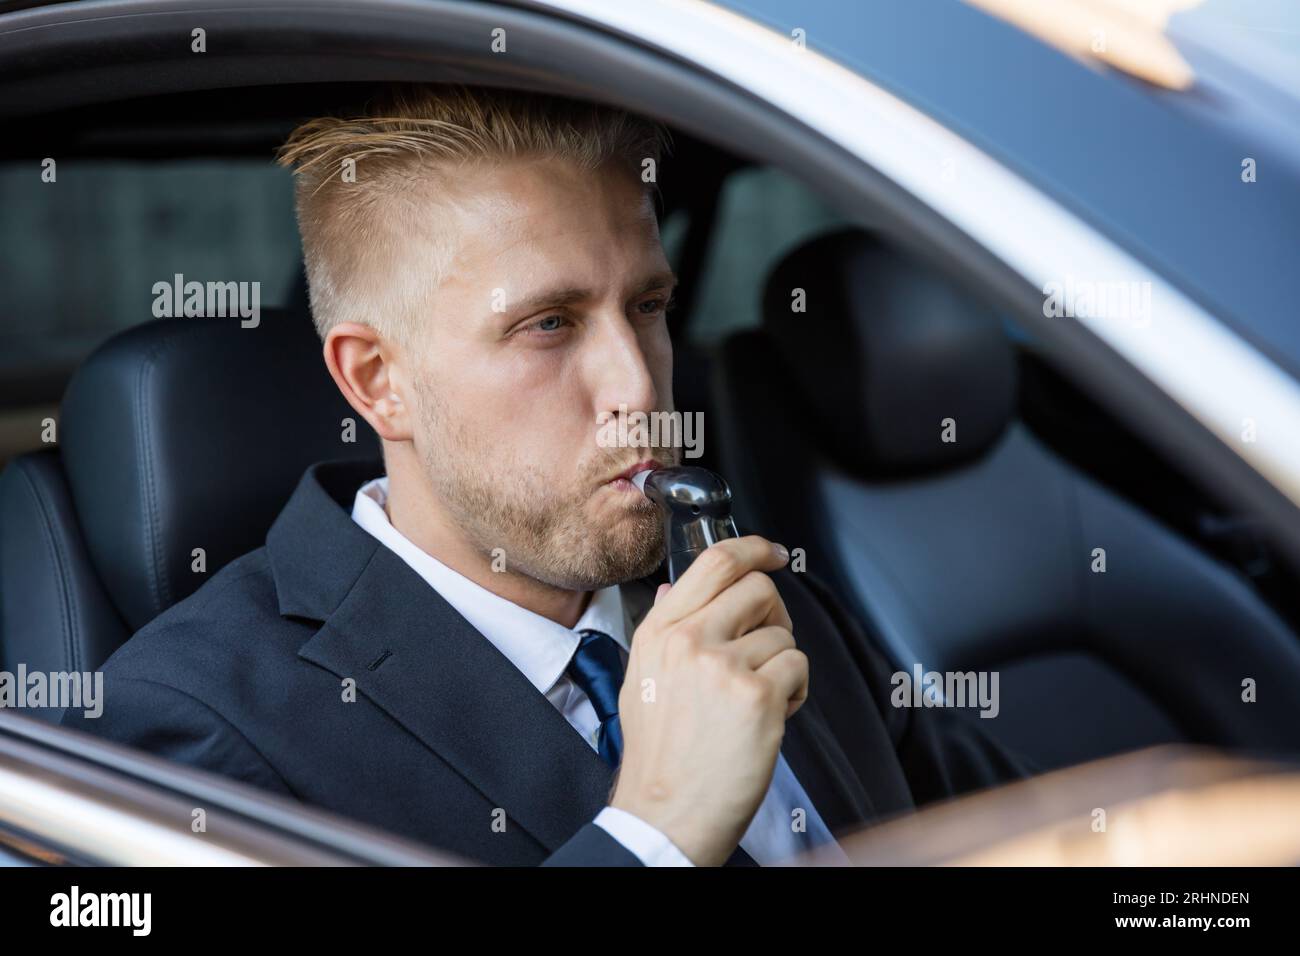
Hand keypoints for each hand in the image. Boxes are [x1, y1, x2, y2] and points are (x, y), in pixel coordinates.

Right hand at [609, 536, 807, 865]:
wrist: (665, 814)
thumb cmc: (659, 756)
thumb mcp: (640, 679)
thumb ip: (664, 628)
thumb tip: (674, 587)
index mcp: (659, 632)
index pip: (714, 562)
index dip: (754, 548)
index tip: (773, 554)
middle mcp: (689, 640)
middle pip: (758, 589)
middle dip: (774, 616)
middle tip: (765, 651)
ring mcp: (724, 666)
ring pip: (783, 634)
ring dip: (782, 665)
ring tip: (756, 701)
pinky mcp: (757, 696)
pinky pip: (798, 667)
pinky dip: (795, 692)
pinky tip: (770, 717)